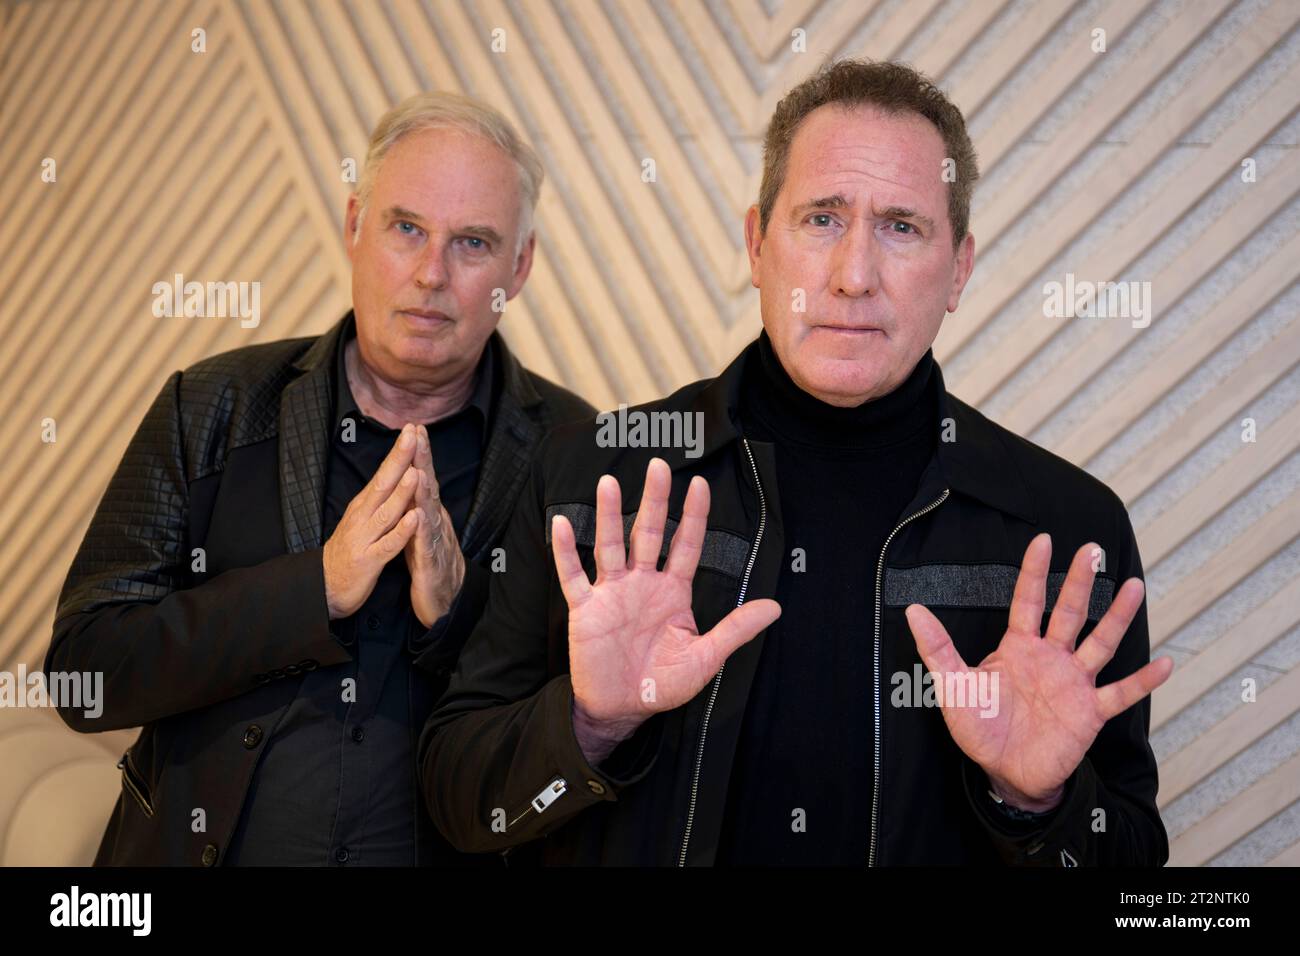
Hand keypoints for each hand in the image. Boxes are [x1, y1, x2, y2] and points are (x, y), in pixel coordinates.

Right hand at [322, 423, 420, 618]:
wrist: (325, 586)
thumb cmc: (350, 550)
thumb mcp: (363, 519)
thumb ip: (381, 499)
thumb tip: (398, 473)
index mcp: (364, 505)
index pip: (383, 472)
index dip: (397, 451)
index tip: (412, 429)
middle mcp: (362, 516)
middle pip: (383, 483)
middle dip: (399, 459)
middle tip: (412, 435)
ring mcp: (364, 537)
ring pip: (386, 512)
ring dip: (402, 492)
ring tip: (416, 473)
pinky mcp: (369, 560)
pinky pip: (388, 544)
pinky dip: (401, 531)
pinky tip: (414, 519)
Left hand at [406, 424, 464, 628]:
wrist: (444, 603)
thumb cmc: (431, 565)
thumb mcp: (421, 530)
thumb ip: (418, 507)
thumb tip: (415, 481)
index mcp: (429, 515)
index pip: (423, 479)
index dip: (419, 454)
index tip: (413, 427)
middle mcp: (436, 523)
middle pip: (430, 487)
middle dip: (424, 460)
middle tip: (418, 433)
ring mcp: (436, 542)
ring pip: (430, 512)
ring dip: (425, 491)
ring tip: (419, 469)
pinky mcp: (431, 564)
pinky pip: (427, 544)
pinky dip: (423, 529)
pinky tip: (419, 515)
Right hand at [551, 458, 780, 762]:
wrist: (622, 709)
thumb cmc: (663, 684)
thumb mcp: (705, 659)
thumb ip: (735, 630)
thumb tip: (775, 607)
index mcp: (673, 592)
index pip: (686, 545)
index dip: (694, 516)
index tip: (700, 484)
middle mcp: (642, 583)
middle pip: (649, 533)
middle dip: (654, 500)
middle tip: (658, 465)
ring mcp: (612, 592)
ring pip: (610, 545)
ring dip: (609, 515)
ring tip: (608, 483)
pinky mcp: (585, 608)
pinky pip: (573, 575)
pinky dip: (565, 551)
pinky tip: (560, 524)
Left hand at [904, 533, 1173, 810]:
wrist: (1005, 772)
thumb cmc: (979, 727)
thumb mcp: (952, 685)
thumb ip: (936, 648)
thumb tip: (913, 610)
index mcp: (1018, 647)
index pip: (1028, 601)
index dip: (1034, 572)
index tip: (1043, 540)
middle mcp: (1051, 658)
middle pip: (1069, 612)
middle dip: (1079, 581)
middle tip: (1092, 549)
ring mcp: (1074, 683)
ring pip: (1100, 643)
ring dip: (1118, 616)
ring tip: (1136, 586)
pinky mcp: (1090, 712)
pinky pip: (1121, 693)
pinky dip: (1144, 681)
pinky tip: (1166, 664)